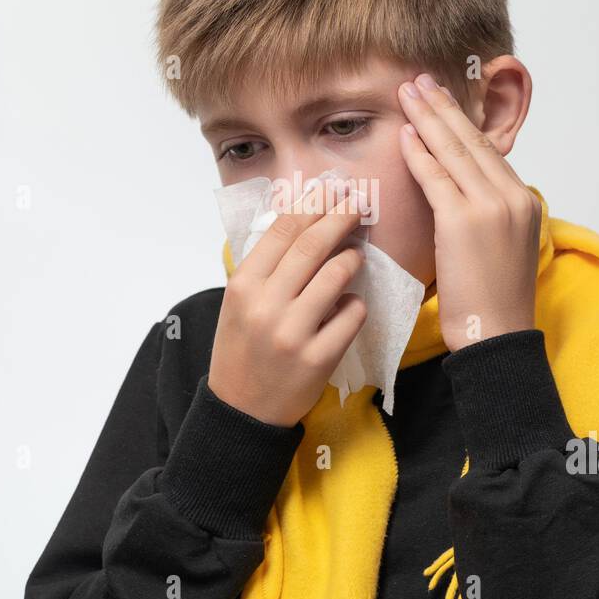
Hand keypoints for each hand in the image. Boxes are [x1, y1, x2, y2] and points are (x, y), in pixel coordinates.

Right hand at [208, 181, 368, 426]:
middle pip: (313, 245)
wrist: (242, 410)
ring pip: (338, 275)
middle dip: (341, 216)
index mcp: (243, 285)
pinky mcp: (319, 358)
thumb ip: (266, 265)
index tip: (332, 188)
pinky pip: (352, 314)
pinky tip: (347, 307)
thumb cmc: (243, 348)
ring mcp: (293, 332)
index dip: (313, 204)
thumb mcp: (239, 302)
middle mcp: (266, 305)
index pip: (283, 230)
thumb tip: (302, 218)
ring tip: (354, 257)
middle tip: (358, 203)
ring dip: (352, 259)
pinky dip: (355, 304)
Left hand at [397, 73, 540, 351]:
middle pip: (472, 141)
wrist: (498, 335)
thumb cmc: (494, 301)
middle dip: (443, 107)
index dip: (462, 122)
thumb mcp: (501, 246)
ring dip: (427, 118)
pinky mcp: (464, 222)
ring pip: (454, 151)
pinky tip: (404, 134)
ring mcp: (490, 207)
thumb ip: (487, 214)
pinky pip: (436, 178)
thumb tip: (463, 197)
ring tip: (408, 93)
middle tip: (420, 80)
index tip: (442, 101)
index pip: (488, 151)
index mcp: (524, 201)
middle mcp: (512, 197)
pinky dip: (419, 153)